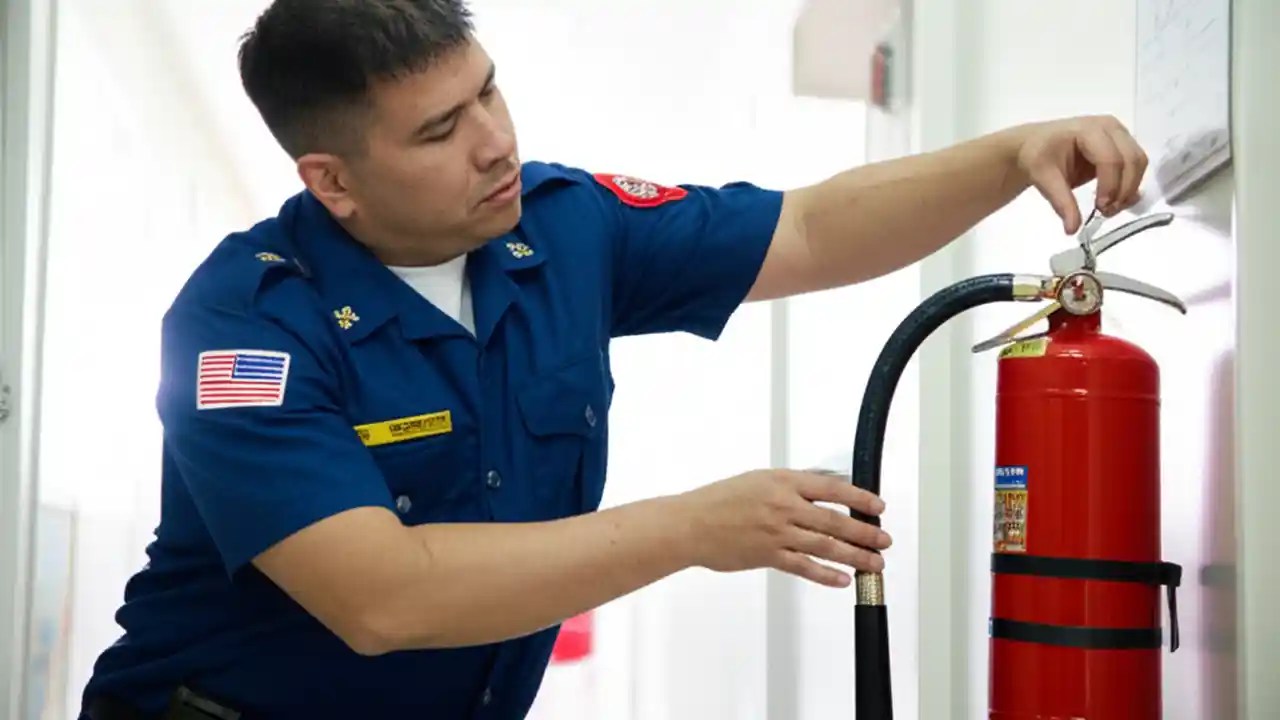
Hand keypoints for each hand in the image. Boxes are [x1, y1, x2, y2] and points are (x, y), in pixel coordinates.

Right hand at [674, 469, 890, 587]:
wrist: (690, 524)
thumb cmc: (719, 500)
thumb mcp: (758, 479)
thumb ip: (792, 484)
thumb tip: (826, 485)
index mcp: (782, 482)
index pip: (832, 488)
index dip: (860, 499)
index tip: (878, 507)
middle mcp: (783, 506)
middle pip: (835, 520)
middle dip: (865, 532)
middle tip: (884, 539)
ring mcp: (777, 533)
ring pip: (826, 546)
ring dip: (855, 556)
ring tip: (874, 562)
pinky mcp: (768, 556)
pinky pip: (804, 567)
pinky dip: (826, 575)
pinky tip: (842, 580)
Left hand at [1011, 115, 1149, 234]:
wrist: (1034, 146)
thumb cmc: (1037, 155)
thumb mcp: (1044, 178)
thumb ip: (1061, 202)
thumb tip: (1072, 229)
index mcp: (1089, 129)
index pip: (1110, 158)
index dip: (1110, 185)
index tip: (1100, 208)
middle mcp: (1110, 128)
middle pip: (1132, 160)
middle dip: (1123, 190)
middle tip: (1105, 212)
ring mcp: (1119, 136)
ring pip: (1138, 164)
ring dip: (1129, 190)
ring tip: (1108, 209)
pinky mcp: (1122, 147)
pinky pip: (1136, 167)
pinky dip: (1130, 187)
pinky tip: (1115, 202)